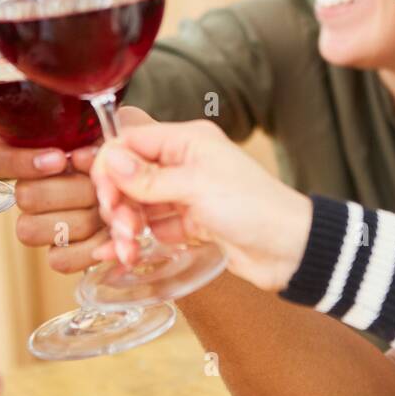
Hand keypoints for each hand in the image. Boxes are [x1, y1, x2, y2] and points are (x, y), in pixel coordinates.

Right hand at [0, 106, 155, 273]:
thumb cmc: (141, 151)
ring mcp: (47, 223)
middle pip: (23, 196)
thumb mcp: (127, 127)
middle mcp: (36, 188)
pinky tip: (114, 238)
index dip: (22, 162)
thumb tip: (81, 152)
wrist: (165, 181)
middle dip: (70, 191)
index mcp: (40, 153)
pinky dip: (89, 250)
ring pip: (31, 229)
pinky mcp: (66, 252)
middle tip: (101, 187)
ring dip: (80, 220)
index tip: (61, 159)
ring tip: (114, 211)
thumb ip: (104, 131)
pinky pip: (58, 260)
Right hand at [90, 119, 312, 292]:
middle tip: (123, 229)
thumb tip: (111, 159)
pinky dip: (135, 240)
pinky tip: (124, 255)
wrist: (288, 249)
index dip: (111, 167)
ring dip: (125, 227)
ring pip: (136, 204)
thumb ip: (150, 177)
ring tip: (128, 251)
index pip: (131, 141)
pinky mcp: (187, 222)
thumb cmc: (253, 207)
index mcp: (187, 141)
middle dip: (118, 203)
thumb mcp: (197, 187)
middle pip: (128, 175)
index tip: (107, 196)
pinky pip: (150, 227)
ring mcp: (184, 194)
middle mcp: (182, 163)